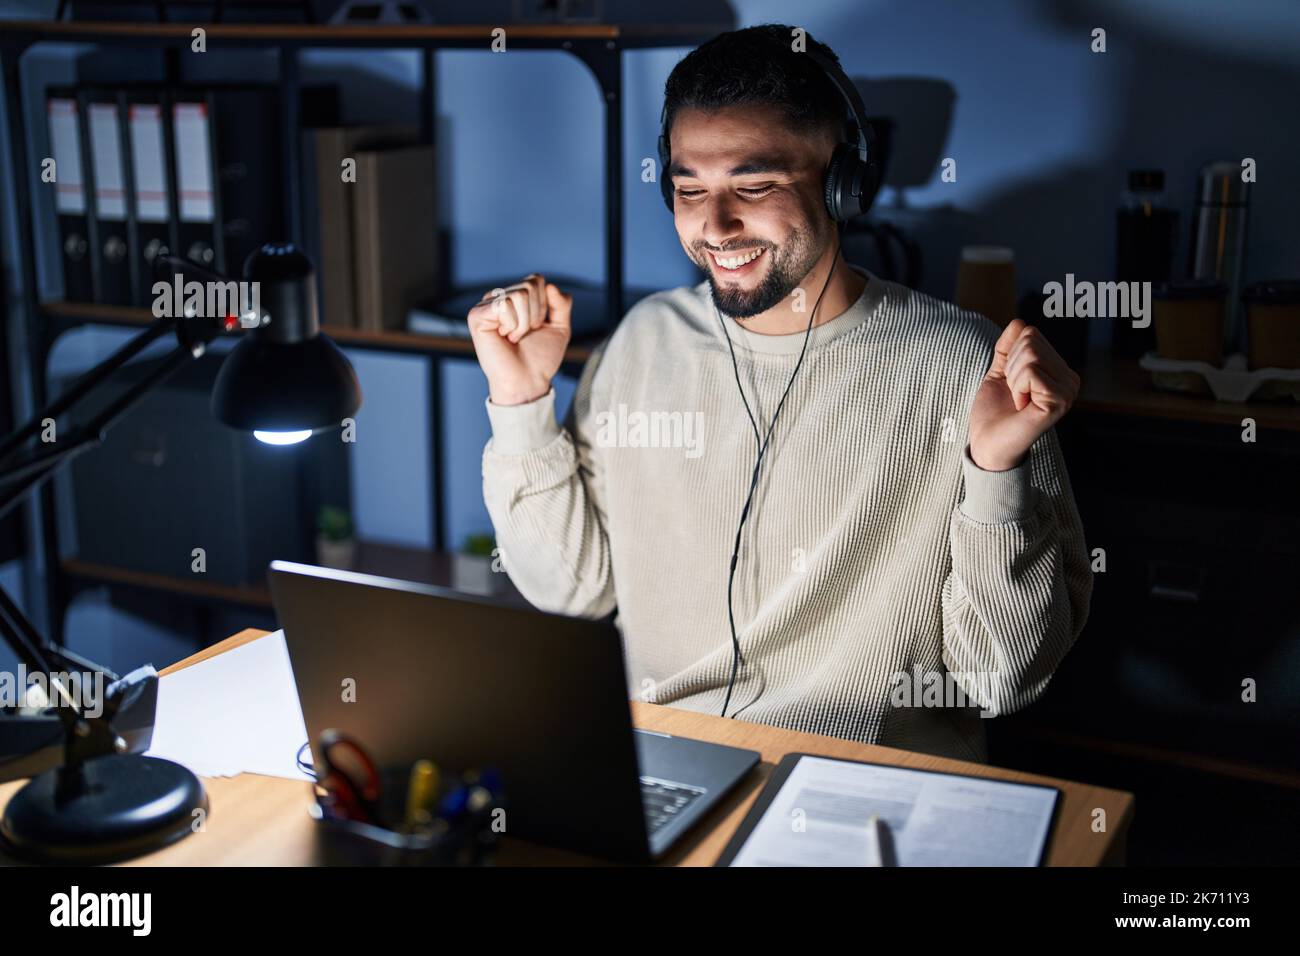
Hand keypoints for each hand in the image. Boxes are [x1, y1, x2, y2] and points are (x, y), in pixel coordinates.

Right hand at [467, 274, 571, 405]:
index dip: (544, 304)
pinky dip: (512, 325)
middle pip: (529, 285)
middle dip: (535, 314)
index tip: (536, 327)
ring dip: (524, 323)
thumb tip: (551, 285)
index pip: (536, 280)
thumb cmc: (539, 358)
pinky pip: (504, 304)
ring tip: (514, 337)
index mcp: (515, 298)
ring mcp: (486, 306)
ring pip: (519, 295)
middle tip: (524, 334)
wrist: (527, 381)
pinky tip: (503, 337)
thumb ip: (561, 304)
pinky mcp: (477, 315)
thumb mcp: (560, 327)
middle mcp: (499, 298)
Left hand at [968, 319, 1079, 470]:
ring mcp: (1068, 391)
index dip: (1009, 356)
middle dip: (1010, 367)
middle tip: (1014, 394)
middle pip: (1030, 341)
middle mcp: (1070, 379)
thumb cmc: (993, 412)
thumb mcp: (998, 372)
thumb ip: (1007, 348)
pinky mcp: (1059, 401)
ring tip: (1018, 401)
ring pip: (1030, 355)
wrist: (988, 444)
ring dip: (1012, 379)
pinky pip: (1030, 372)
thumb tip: (1019, 322)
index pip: (1030, 334)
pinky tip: (1022, 407)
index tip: (1011, 383)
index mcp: (1059, 370)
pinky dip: (1016, 388)